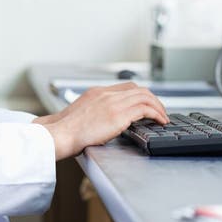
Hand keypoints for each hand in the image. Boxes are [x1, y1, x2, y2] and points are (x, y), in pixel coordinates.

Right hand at [34, 82, 168, 159]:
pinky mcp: (118, 115)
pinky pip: (145, 108)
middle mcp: (106, 94)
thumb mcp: (78, 115)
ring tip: (163, 117)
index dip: (139, 94)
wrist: (58, 134)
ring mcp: (112, 103)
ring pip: (145, 97)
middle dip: (153, 99)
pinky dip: (156, 113)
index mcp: (97, 93)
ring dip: (158, 107)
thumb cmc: (63, 131)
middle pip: (138, 89)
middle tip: (160, 110)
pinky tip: (160, 121)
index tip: (147, 103)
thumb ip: (91, 113)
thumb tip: (98, 123)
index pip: (126, 87)